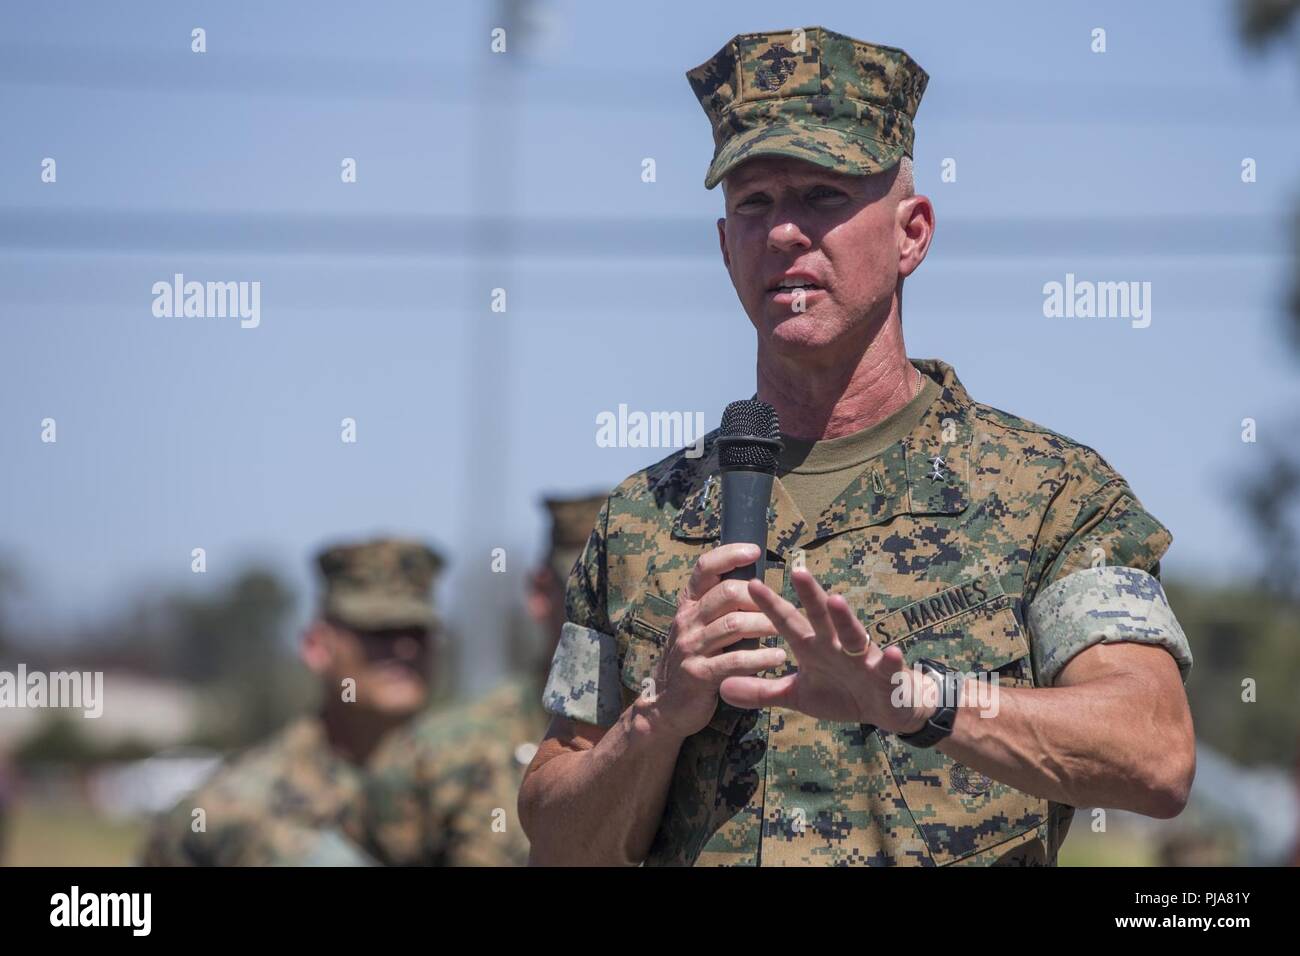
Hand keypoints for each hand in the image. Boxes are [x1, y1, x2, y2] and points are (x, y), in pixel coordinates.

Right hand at [645, 543, 787, 739]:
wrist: (666, 705)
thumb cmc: (695, 660)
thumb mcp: (699, 628)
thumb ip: (719, 608)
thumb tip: (757, 584)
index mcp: (689, 604)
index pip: (705, 568)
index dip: (730, 555)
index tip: (755, 550)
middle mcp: (687, 620)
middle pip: (726, 592)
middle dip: (760, 597)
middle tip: (784, 606)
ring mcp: (690, 647)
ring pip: (733, 625)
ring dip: (764, 625)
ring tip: (785, 630)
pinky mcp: (698, 674)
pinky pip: (733, 660)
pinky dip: (759, 658)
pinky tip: (777, 657)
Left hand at [717, 568, 935, 733]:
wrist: (887, 706)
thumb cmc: (841, 693)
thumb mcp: (798, 695)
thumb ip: (763, 691)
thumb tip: (723, 688)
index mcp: (814, 647)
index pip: (789, 623)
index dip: (771, 605)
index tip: (750, 584)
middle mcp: (836, 645)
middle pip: (821, 617)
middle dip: (809, 596)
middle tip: (797, 571)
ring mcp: (862, 658)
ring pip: (854, 635)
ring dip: (845, 618)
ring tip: (836, 600)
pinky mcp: (887, 674)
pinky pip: (888, 666)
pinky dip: (891, 660)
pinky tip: (893, 652)